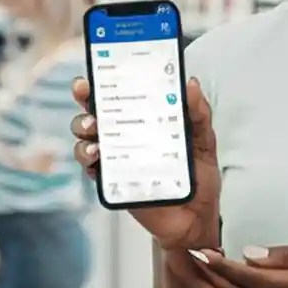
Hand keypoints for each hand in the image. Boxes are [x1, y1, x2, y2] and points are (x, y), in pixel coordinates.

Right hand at [70, 76, 221, 249]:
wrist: (197, 219)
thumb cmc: (199, 177)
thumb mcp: (204, 140)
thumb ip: (199, 113)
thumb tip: (190, 83)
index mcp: (146, 119)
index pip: (121, 92)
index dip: (107, 77)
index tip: (99, 67)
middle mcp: (126, 135)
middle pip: (96, 110)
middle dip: (86, 98)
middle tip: (87, 94)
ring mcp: (116, 158)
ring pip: (86, 137)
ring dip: (83, 128)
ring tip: (94, 129)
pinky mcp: (112, 181)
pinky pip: (91, 167)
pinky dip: (89, 158)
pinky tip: (97, 156)